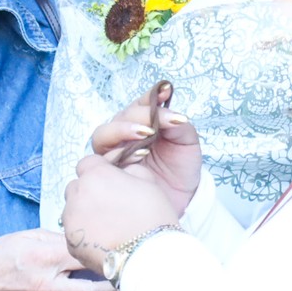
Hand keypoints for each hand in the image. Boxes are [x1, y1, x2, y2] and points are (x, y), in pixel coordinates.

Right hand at [0, 229, 120, 290]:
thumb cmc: (3, 255)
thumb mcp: (32, 236)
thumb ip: (62, 240)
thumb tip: (90, 244)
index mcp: (46, 257)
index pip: (86, 258)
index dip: (108, 257)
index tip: (125, 255)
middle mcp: (48, 285)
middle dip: (114, 290)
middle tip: (129, 283)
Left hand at [63, 154, 178, 274]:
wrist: (148, 256)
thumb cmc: (152, 218)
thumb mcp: (149, 183)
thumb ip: (130, 170)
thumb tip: (122, 172)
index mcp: (96, 175)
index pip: (87, 163)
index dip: (98, 171)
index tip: (108, 181)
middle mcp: (78, 194)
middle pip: (76, 186)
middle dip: (88, 192)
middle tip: (109, 205)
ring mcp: (71, 220)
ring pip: (72, 210)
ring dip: (84, 213)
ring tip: (107, 226)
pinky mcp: (70, 243)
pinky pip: (73, 233)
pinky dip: (84, 234)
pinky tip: (103, 240)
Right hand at [90, 82, 201, 217]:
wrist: (181, 199)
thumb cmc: (181, 168)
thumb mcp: (188, 143)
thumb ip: (179, 125)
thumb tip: (171, 113)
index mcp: (143, 121)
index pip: (141, 103)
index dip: (151, 95)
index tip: (166, 91)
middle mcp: (124, 133)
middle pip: (121, 116)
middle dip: (138, 116)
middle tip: (155, 123)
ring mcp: (114, 151)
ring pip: (104, 134)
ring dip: (122, 131)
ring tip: (145, 136)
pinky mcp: (108, 171)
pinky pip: (104, 160)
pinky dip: (119, 155)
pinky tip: (139, 156)